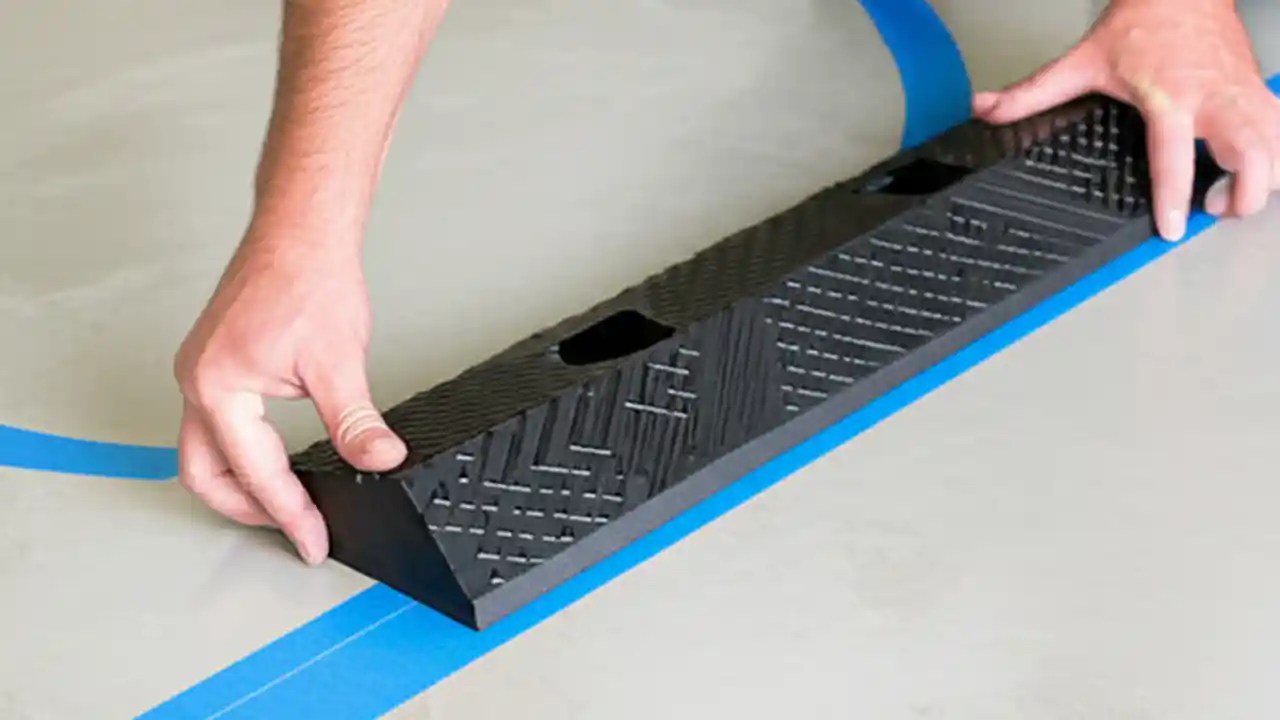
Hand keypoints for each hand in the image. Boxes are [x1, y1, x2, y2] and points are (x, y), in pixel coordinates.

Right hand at [173, 219, 407, 563]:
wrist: (301, 228)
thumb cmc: (311, 278)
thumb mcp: (340, 363)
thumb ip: (356, 423)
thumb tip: (379, 461)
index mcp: (219, 388)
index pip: (256, 474)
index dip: (291, 515)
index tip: (314, 541)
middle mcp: (197, 380)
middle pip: (205, 475)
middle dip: (249, 510)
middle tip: (296, 528)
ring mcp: (201, 369)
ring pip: (204, 451)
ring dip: (242, 483)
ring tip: (286, 503)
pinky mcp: (214, 360)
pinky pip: (215, 424)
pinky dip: (241, 453)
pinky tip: (273, 458)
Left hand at [973, 0, 1279, 240]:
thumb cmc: (1142, 23)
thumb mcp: (1081, 62)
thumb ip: (1032, 93)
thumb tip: (986, 109)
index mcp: (1169, 97)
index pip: (1173, 157)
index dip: (1176, 196)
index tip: (1173, 228)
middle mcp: (1214, 99)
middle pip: (1252, 156)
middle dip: (1242, 194)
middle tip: (1215, 209)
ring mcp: (1243, 94)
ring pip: (1276, 146)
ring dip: (1264, 179)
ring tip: (1232, 195)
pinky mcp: (1259, 89)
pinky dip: (1276, 155)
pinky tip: (1257, 167)